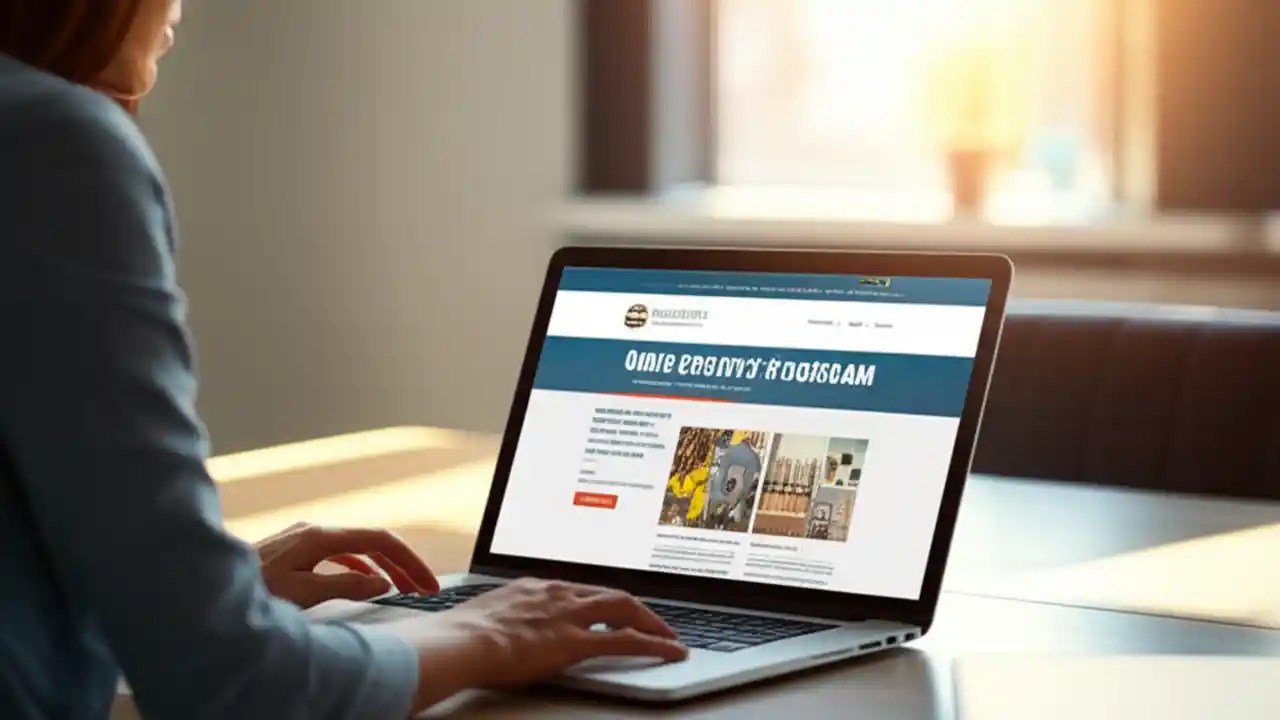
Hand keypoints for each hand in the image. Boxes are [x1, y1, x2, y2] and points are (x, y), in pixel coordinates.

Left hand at [255, 522, 439, 607]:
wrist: (203, 585)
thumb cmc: (247, 590)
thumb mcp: (301, 593)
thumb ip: (345, 587)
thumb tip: (382, 584)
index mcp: (321, 536)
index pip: (380, 540)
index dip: (409, 561)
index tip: (428, 584)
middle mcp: (315, 531)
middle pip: (373, 542)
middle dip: (403, 565)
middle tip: (426, 589)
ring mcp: (305, 538)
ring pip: (358, 548)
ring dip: (385, 568)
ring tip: (405, 588)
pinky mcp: (296, 550)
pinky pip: (341, 555)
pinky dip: (362, 568)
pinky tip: (367, 582)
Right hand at [392, 578, 687, 711]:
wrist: (461, 641)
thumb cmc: (463, 634)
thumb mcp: (488, 614)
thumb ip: (506, 617)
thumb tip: (502, 629)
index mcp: (537, 587)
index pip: (582, 589)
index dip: (604, 601)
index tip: (613, 611)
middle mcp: (558, 594)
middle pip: (610, 594)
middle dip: (637, 608)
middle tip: (655, 622)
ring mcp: (569, 615)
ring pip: (625, 609)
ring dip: (652, 623)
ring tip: (669, 637)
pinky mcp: (575, 641)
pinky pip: (626, 640)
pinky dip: (654, 645)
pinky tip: (670, 651)